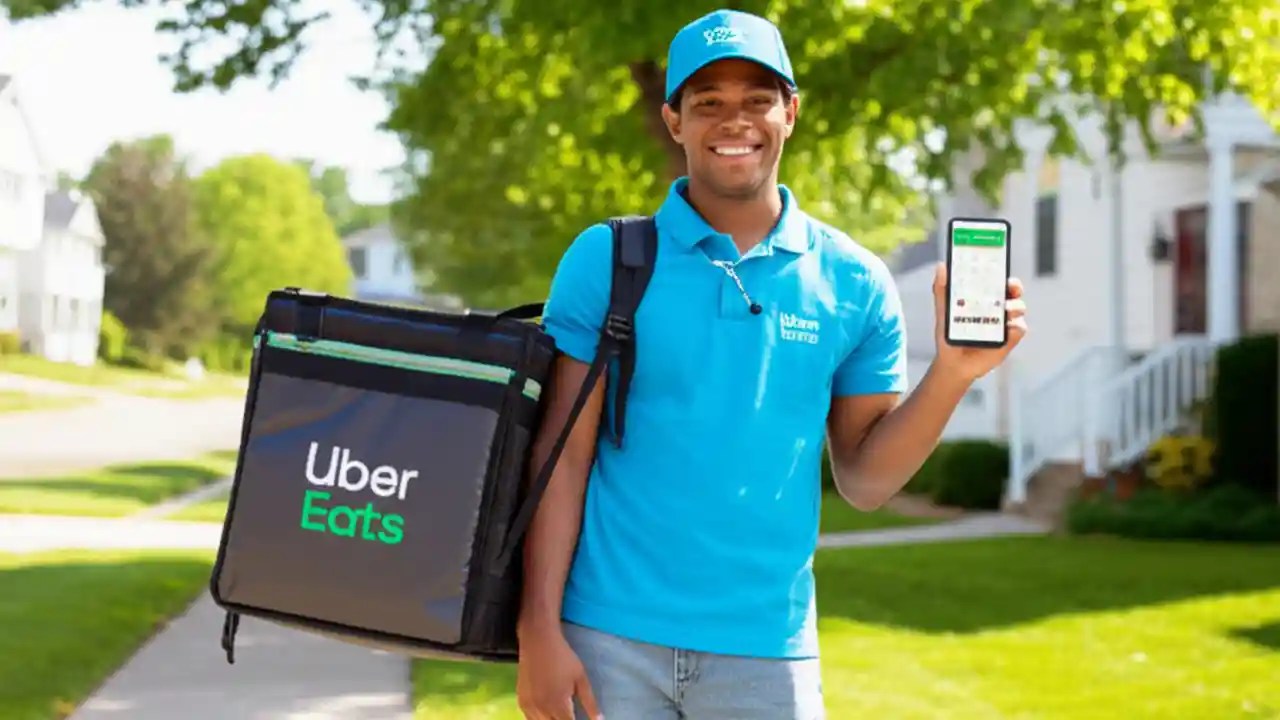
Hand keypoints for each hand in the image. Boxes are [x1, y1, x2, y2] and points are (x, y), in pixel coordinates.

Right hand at [516, 626, 601, 719]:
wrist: (538, 641)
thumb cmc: (563, 658)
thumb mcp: (581, 679)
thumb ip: (590, 703)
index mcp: (558, 705)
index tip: (578, 718)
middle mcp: (542, 709)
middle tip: (570, 714)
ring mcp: (529, 706)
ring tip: (560, 714)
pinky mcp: (521, 701)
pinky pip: (530, 719)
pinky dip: (539, 719)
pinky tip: (547, 713)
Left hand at [931, 261, 1026, 383]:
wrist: (953, 363)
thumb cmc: (949, 335)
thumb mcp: (943, 311)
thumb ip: (942, 290)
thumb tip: (940, 266)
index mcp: (984, 297)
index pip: (997, 279)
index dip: (1001, 271)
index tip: (999, 265)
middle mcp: (998, 307)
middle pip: (1014, 291)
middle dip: (1015, 285)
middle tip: (1009, 286)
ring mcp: (1006, 322)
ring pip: (1019, 307)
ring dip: (1015, 306)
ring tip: (1005, 309)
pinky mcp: (1010, 338)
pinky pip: (1019, 328)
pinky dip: (1015, 327)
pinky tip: (1007, 329)